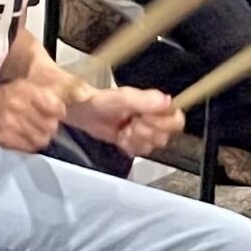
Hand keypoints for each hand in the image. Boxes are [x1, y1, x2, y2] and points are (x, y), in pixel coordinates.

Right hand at [0, 77, 67, 151]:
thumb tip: (78, 97)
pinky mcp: (10, 140)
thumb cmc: (3, 99)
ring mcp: (14, 125)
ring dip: (41, 135)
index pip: (57, 107)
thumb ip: (48, 92)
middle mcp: (20, 106)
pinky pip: (32, 146)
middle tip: (37, 120)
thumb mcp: (25, 87)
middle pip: (53, 125)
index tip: (52, 112)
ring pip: (44, 137)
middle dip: (49, 124)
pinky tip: (22, 136)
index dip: (57, 111)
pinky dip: (31, 144)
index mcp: (26, 91)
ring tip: (29, 128)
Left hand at [68, 86, 183, 155]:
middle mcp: (152, 113)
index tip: (142, 119)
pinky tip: (121, 139)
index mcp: (152, 100)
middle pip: (168, 134)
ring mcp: (143, 126)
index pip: (175, 116)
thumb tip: (166, 101)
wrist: (75, 108)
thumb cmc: (91, 99)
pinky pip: (142, 151)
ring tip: (123, 131)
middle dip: (146, 134)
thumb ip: (140, 100)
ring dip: (136, 141)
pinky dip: (130, 148)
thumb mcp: (115, 98)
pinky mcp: (134, 138)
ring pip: (155, 144)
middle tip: (130, 125)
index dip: (161, 123)